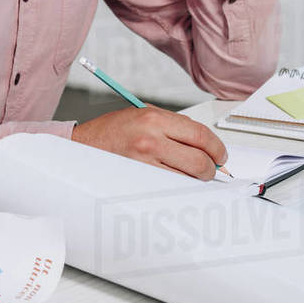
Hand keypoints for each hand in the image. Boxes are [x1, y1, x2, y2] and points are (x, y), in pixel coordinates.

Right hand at [71, 105, 227, 180]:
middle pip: (200, 161)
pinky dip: (179, 187)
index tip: (220, 155)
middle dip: (212, 168)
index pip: (201, 136)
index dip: (217, 148)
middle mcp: (151, 140)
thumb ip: (175, 126)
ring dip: (195, 180)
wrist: (82, 146)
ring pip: (188, 179)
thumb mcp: (144, 114)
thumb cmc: (112, 130)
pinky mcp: (139, 180)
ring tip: (190, 174)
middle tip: (211, 168)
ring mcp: (144, 163)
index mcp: (154, 120)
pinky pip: (171, 188)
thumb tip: (204, 143)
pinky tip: (175, 180)